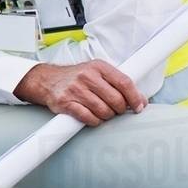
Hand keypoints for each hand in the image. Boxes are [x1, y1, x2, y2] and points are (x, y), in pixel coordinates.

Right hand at [13, 61, 146, 126]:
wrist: (47, 80)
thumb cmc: (76, 78)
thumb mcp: (97, 73)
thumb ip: (117, 84)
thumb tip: (141, 100)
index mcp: (98, 67)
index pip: (124, 82)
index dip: (135, 97)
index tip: (139, 106)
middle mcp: (87, 76)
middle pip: (116, 100)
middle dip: (119, 110)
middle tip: (116, 110)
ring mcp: (76, 89)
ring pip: (103, 111)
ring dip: (106, 116)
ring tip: (102, 112)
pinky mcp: (66, 102)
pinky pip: (88, 118)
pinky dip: (94, 121)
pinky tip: (92, 117)